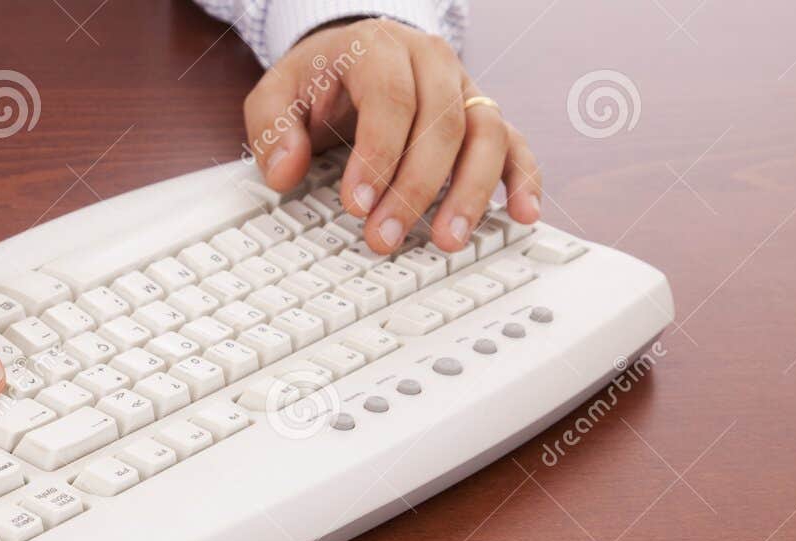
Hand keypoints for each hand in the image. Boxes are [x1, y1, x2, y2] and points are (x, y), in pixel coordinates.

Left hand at [244, 18, 540, 255]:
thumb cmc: (319, 81)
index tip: (357, 204)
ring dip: (470, 192)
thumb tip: (285, 171)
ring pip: (485, 134)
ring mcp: (464, 89)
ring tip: (448, 239)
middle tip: (386, 236)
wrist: (353, 60)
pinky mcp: (484, 118)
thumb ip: (273, 128)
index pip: (390, 98)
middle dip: (415, 187)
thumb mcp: (278, 95)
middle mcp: (432, 61)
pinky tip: (521, 214)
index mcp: (379, 47)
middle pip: (441, 122)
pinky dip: (522, 179)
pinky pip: (514, 144)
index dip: (377, 154)